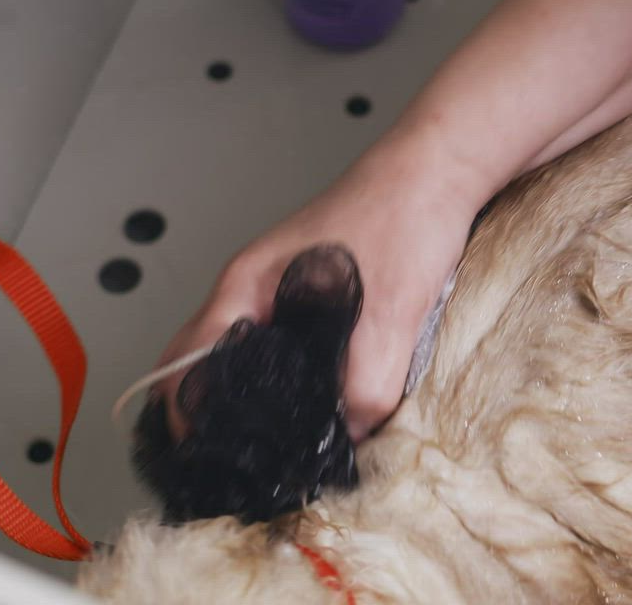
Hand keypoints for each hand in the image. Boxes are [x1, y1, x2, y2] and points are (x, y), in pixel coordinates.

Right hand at [153, 133, 488, 441]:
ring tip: (289, 438)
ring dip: (263, 394)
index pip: (188, 364)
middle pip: (210, 361)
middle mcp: (257, 289)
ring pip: (256, 354)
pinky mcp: (321, 295)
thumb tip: (347, 437)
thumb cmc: (402, 216)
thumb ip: (363, 386)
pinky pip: (295, 346)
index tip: (209, 458)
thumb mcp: (385, 316)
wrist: (444, 174)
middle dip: (216, 412)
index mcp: (246, 287)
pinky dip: (299, 376)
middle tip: (244, 458)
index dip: (191, 416)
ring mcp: (286, 290)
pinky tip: (331, 398)